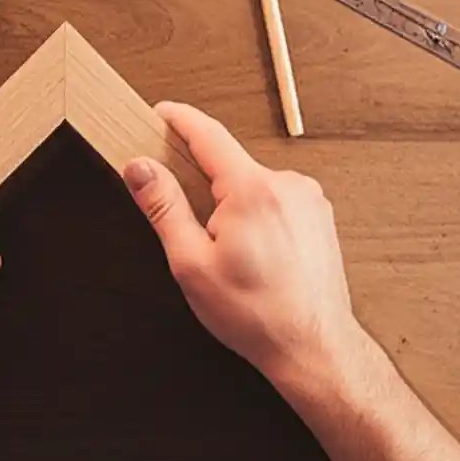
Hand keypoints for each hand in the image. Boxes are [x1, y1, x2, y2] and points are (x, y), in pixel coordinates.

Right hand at [121, 102, 367, 399]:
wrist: (313, 347)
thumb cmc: (255, 314)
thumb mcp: (191, 263)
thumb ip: (164, 207)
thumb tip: (140, 167)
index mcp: (252, 190)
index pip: (208, 134)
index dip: (179, 119)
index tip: (160, 113)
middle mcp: (287, 184)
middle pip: (230, 164)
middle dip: (203, 186)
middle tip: (189, 228)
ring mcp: (308, 199)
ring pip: (252, 186)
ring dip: (231, 207)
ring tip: (228, 257)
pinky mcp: (319, 216)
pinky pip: (275, 201)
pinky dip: (256, 217)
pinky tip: (253, 257)